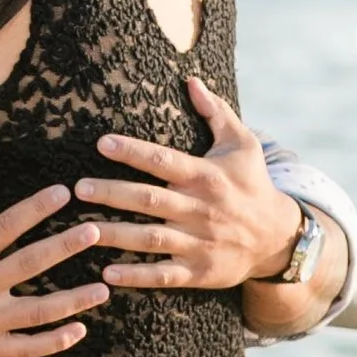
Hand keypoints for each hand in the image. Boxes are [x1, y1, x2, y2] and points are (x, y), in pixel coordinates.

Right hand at [0, 165, 109, 356]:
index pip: (7, 226)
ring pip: (38, 310)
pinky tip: (80, 330)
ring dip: (73, 299)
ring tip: (104, 287)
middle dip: (65, 246)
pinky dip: (55, 341)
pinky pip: (27, 346)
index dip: (36, 208)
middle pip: (30, 264)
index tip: (63, 192)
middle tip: (96, 231)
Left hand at [74, 74, 302, 291]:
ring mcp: (198, 243)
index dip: (134, 152)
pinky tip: (106, 273)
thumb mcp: (243, 145)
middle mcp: (200, 209)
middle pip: (150, 200)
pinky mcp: (198, 272)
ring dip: (116, 235)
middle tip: (78, 188)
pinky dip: (136, 275)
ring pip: (150, 239)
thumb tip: (191, 80)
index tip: (103, 143)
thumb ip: (216, 113)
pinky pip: (163, 275)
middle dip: (113, 194)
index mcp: (206, 176)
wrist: (278, 238)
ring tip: (83, 230)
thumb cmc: (253, 184)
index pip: (164, 161)